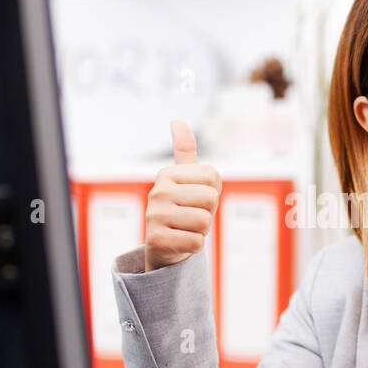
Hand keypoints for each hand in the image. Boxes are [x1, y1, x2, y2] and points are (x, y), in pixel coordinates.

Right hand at [143, 120, 221, 272]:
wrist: (164, 247)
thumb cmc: (181, 209)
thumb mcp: (185, 179)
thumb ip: (184, 151)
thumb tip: (177, 120)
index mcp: (167, 173)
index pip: (213, 178)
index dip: (212, 193)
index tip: (195, 200)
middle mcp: (157, 191)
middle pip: (211, 199)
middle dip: (207, 213)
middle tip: (190, 218)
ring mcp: (154, 216)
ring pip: (204, 221)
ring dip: (200, 230)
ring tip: (185, 229)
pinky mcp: (156, 240)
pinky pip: (196, 242)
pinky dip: (194, 246)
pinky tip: (180, 243)